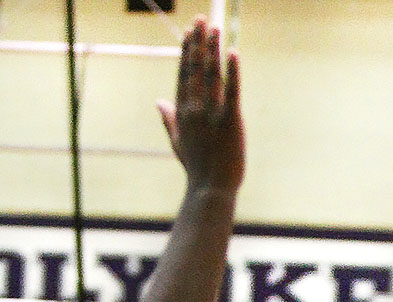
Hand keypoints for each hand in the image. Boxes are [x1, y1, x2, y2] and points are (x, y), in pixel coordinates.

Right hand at [157, 18, 243, 193]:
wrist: (211, 190)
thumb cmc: (197, 168)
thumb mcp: (178, 142)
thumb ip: (169, 119)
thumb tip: (158, 102)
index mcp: (182, 112)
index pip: (183, 75)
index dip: (187, 52)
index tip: (189, 33)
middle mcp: (194, 109)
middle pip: (195, 69)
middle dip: (198, 42)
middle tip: (201, 20)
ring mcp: (211, 114)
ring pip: (211, 75)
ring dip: (212, 49)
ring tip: (214, 28)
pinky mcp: (231, 121)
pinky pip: (232, 91)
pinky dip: (233, 72)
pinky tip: (234, 53)